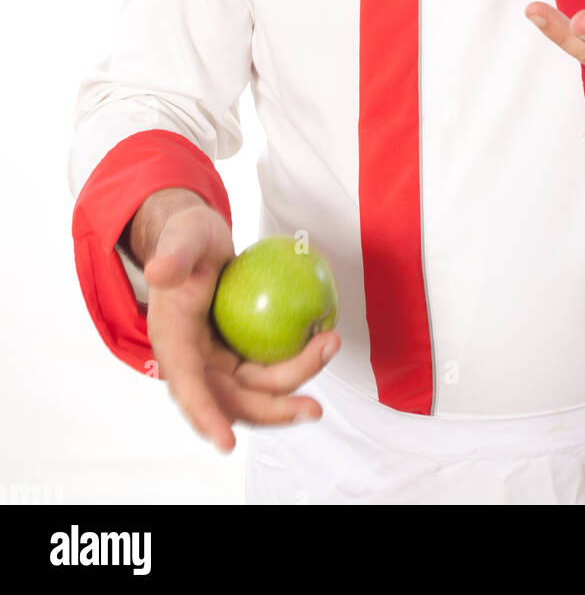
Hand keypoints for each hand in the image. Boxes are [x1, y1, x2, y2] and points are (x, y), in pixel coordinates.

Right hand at [144, 204, 340, 453]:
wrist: (201, 242)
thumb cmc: (189, 238)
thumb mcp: (183, 239)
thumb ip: (172, 255)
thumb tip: (157, 270)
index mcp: (173, 342)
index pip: (187, 385)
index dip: (205, 415)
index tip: (227, 443)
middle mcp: (196, 361)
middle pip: (233, 399)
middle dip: (273, 409)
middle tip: (314, 408)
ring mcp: (220, 360)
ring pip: (258, 388)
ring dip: (295, 380)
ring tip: (329, 346)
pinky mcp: (241, 353)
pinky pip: (270, 367)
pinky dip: (297, 362)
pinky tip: (324, 344)